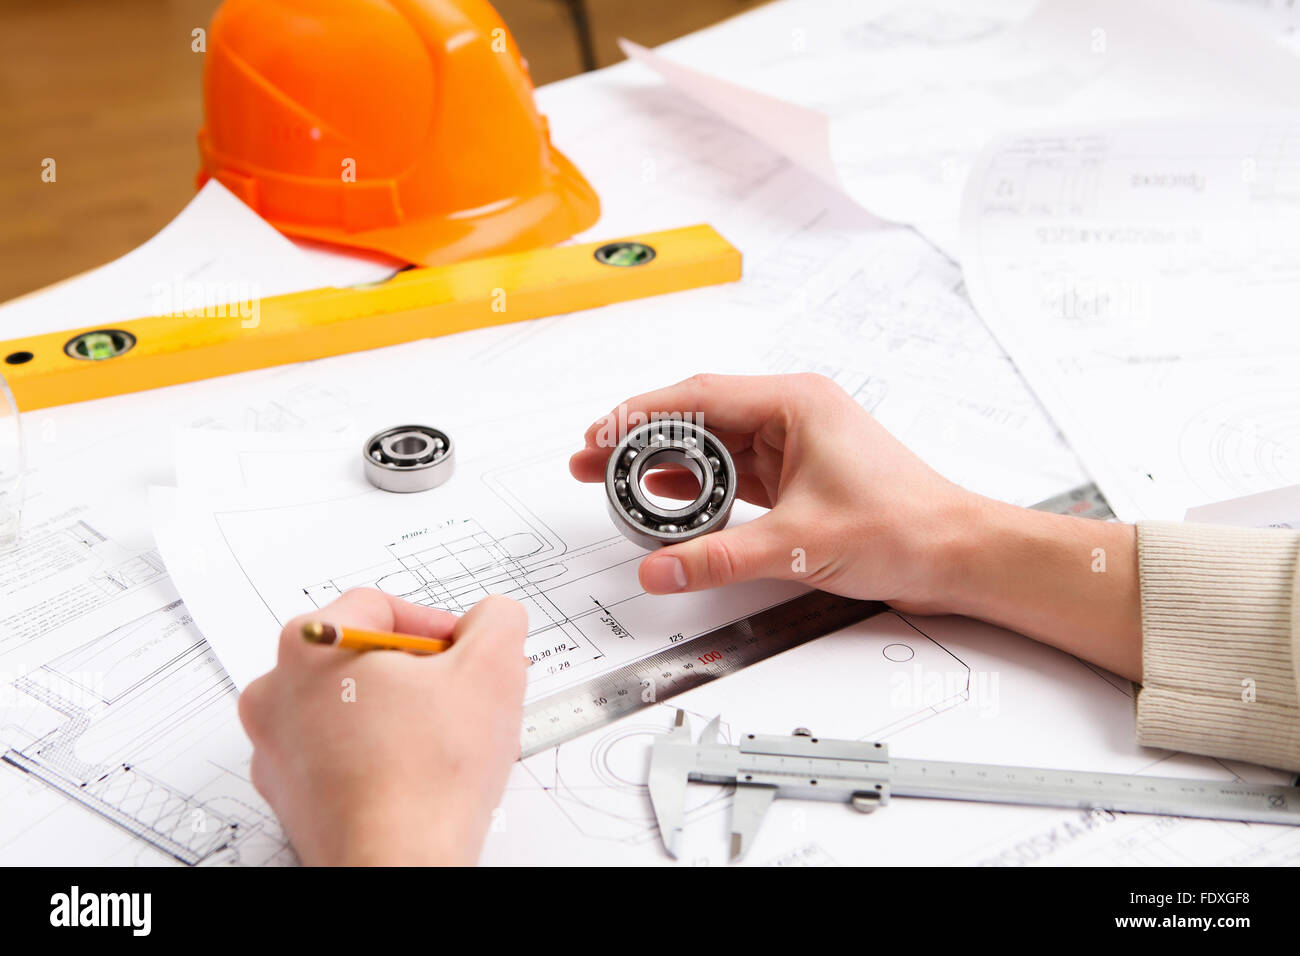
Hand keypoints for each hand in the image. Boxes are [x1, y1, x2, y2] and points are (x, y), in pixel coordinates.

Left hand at [238, 589, 527, 864]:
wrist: (398, 865)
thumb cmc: (429, 776)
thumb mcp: (494, 667)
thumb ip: (497, 620)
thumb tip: (492, 620)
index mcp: (310, 646)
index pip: (380, 608)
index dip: (436, 626)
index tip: (463, 654)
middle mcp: (276, 693)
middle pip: (360, 658)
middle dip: (416, 672)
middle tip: (458, 697)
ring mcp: (277, 749)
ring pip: (348, 708)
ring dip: (397, 715)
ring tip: (441, 742)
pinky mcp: (291, 796)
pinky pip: (338, 755)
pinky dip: (377, 757)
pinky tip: (417, 775)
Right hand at [571, 373, 1140, 678]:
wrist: (957, 553)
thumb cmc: (905, 526)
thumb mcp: (800, 545)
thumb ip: (719, 557)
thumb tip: (659, 567)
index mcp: (794, 402)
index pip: (697, 397)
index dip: (639, 416)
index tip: (600, 435)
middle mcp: (791, 414)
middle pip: (697, 419)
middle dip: (640, 441)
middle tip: (593, 462)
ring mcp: (793, 446)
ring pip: (711, 448)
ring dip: (664, 465)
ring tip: (616, 483)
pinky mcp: (796, 478)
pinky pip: (731, 476)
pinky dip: (696, 489)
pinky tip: (667, 502)